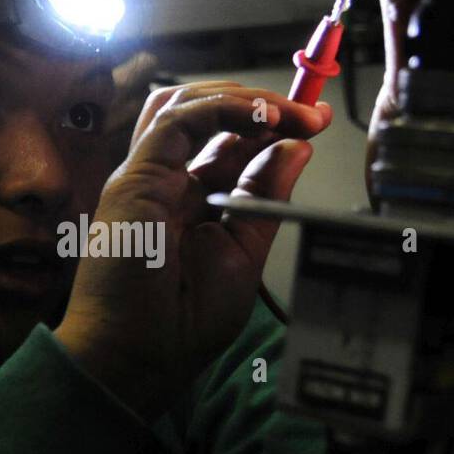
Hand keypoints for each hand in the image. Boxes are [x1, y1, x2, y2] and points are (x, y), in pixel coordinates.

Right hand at [54, 80, 330, 419]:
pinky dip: (224, 107)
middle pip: (207, 114)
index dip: (272, 126)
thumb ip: (264, 198)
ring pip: (186, 103)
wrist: (138, 355)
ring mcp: (148, 175)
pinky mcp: (137, 175)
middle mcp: (167, 181)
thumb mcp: (243, 252)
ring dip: (242, 98)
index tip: (316, 122)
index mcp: (190, 202)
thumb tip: (296, 150)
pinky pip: (179, 118)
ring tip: (288, 111)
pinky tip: (263, 117)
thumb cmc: (181, 322)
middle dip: (263, 105)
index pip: (229, 143)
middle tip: (311, 111)